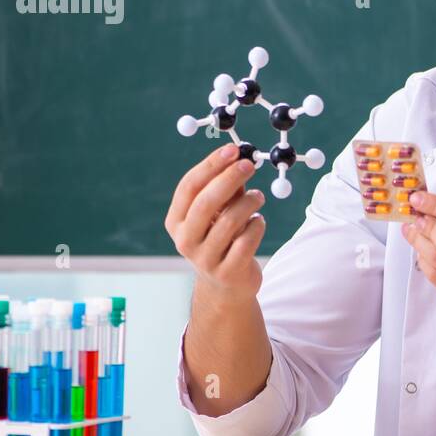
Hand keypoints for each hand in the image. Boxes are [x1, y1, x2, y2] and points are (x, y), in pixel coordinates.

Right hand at [165, 144, 266, 298]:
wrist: (226, 286)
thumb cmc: (222, 240)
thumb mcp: (218, 214)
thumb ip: (226, 190)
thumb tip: (239, 158)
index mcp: (176, 221)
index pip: (189, 187)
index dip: (211, 165)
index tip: (233, 150)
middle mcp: (185, 240)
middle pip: (206, 202)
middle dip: (229, 178)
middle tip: (249, 164)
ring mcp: (205, 258)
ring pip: (230, 221)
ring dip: (249, 202)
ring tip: (258, 197)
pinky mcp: (227, 272)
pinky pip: (247, 240)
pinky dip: (257, 225)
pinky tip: (258, 222)